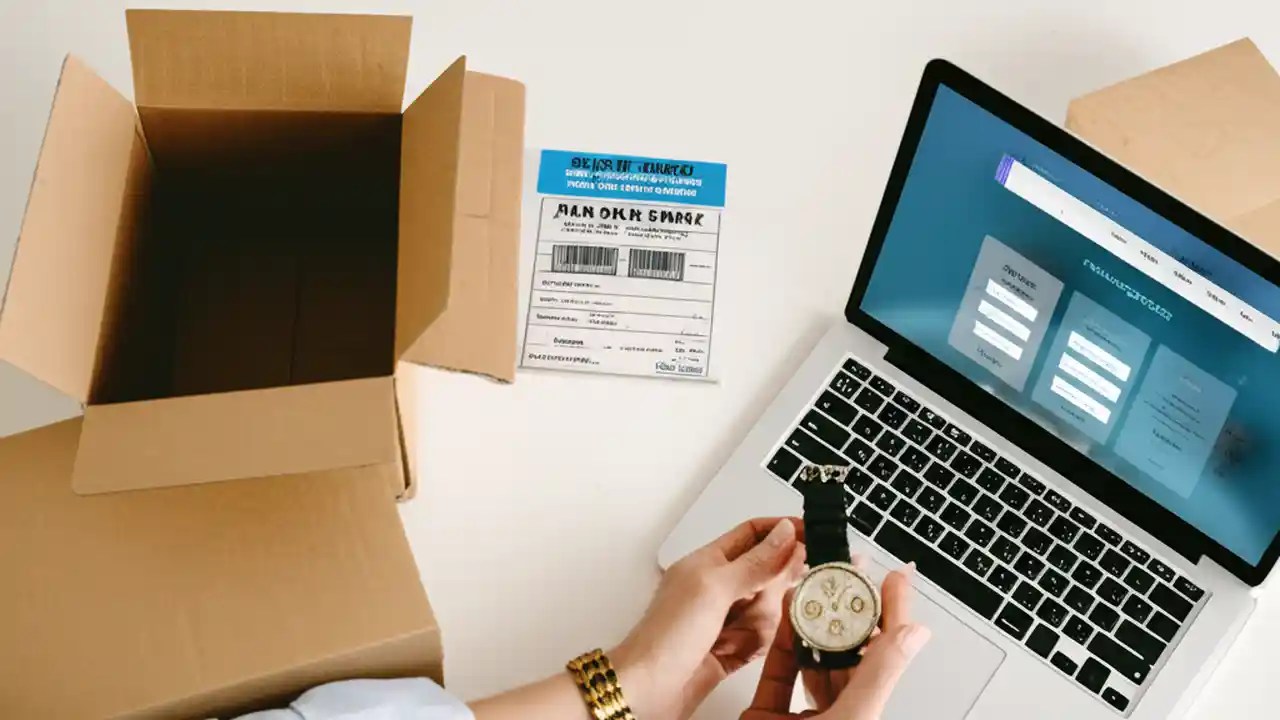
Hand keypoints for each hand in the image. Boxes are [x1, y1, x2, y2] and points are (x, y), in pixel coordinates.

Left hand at [613, 518, 806, 719]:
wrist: (646, 690)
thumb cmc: (665, 637)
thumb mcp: (716, 588)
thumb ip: (755, 561)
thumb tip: (784, 532)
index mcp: (708, 562)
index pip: (752, 534)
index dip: (782, 531)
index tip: (811, 535)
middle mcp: (716, 587)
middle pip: (765, 575)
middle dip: (772, 591)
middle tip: (764, 603)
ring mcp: (722, 618)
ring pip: (766, 609)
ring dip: (760, 623)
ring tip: (736, 636)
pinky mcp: (727, 648)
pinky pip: (760, 639)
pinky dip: (755, 645)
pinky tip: (739, 651)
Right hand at [742, 562, 929, 719]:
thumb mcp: (852, 716)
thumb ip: (878, 674)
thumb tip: (914, 634)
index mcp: (860, 714)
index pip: (883, 656)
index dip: (891, 614)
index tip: (894, 578)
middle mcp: (834, 714)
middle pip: (845, 653)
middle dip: (846, 611)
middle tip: (848, 573)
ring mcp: (798, 716)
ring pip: (809, 658)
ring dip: (810, 620)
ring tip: (816, 585)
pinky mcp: (763, 714)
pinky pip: (776, 669)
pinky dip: (780, 639)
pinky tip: (786, 611)